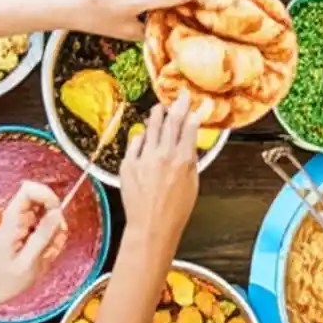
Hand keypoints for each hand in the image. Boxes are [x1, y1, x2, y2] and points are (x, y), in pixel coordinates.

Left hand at [0, 181, 68, 302]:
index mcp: (11, 223)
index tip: (57, 213)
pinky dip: (51, 239)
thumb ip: (42, 237)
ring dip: (54, 232)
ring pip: (46, 215)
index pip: (28, 190)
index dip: (47, 196)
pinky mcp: (24, 230)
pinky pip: (44, 226)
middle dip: (54, 219)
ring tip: (46, 254)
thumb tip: (57, 213)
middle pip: (41, 200)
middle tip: (54, 240)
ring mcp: (19, 224)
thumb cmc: (4, 280)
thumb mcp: (27, 262)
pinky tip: (44, 254)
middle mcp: (15, 218)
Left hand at [120, 93, 200, 246]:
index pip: (189, 127)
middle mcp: (163, 155)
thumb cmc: (175, 210)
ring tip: (159, 108)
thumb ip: (190, 159)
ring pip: (151, 128)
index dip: (192, 113)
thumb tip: (189, 141)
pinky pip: (135, 142)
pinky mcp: (128, 164)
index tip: (194, 104)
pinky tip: (144, 133)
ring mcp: (144, 158)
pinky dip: (142, 136)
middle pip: (171, 122)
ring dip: (157, 115)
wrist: (151, 226)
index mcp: (183, 160)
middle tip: (179, 96)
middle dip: (176, 106)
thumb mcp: (193, 183)